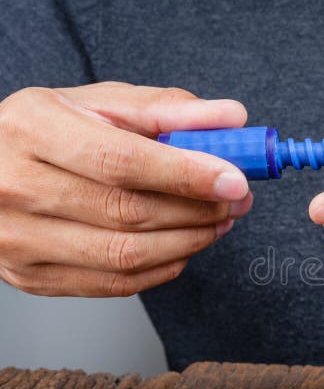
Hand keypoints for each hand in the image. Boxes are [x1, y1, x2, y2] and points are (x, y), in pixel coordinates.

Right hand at [0, 82, 251, 295]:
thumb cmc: (48, 132)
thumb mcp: (99, 104)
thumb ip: (167, 109)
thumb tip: (230, 117)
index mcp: (31, 131)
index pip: (121, 161)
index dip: (186, 174)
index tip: (235, 180)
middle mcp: (15, 187)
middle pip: (128, 212)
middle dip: (198, 210)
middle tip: (236, 200)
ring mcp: (19, 240)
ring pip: (126, 254)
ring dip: (189, 241)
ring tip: (218, 221)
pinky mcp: (33, 277)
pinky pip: (116, 284)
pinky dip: (164, 267)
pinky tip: (185, 245)